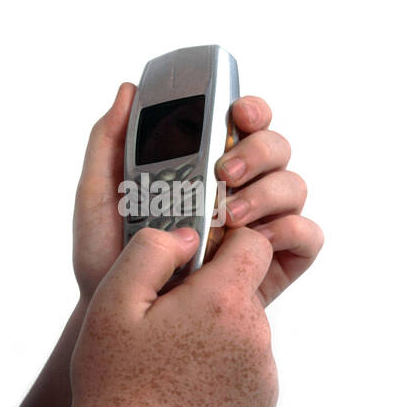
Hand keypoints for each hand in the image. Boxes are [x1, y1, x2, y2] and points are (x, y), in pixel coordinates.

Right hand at [60, 223, 277, 406]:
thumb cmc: (115, 381)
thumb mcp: (114, 301)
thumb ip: (152, 251)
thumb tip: (189, 235)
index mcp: (221, 304)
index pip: (253, 244)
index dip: (225, 241)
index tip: (195, 257)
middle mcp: (254, 338)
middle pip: (243, 289)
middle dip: (209, 293)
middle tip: (163, 317)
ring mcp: (263, 376)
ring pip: (243, 327)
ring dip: (215, 329)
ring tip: (169, 355)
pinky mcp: (263, 404)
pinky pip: (246, 364)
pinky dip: (221, 365)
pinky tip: (183, 380)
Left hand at [72, 85, 322, 306]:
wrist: (119, 316)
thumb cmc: (107, 254)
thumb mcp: (98, 194)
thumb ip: (109, 140)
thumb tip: (129, 90)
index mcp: (203, 162)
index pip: (240, 122)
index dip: (249, 109)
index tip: (236, 113)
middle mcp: (240, 186)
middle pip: (275, 147)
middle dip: (257, 150)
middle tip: (222, 172)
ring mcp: (262, 223)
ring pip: (293, 185)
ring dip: (267, 191)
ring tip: (229, 215)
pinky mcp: (280, 262)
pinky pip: (308, 234)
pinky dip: (291, 230)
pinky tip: (256, 242)